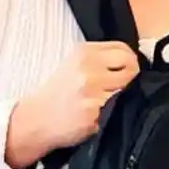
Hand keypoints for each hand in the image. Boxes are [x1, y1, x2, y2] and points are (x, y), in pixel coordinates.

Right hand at [5, 41, 139, 168]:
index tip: (125, 72)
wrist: (36, 119)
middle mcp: (88, 68)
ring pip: (128, 90)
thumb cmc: (57, 94)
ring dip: (122, 98)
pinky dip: (112, 114)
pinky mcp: (94, 111)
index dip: (130, 61)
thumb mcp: (73, 65)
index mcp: (84, 52)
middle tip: (120, 89)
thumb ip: (99, 59)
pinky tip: (98, 115)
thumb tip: (131, 62)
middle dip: (131, 79)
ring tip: (105, 103)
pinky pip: (118, 110)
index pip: (123, 49)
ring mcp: (91, 90)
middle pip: (131, 67)